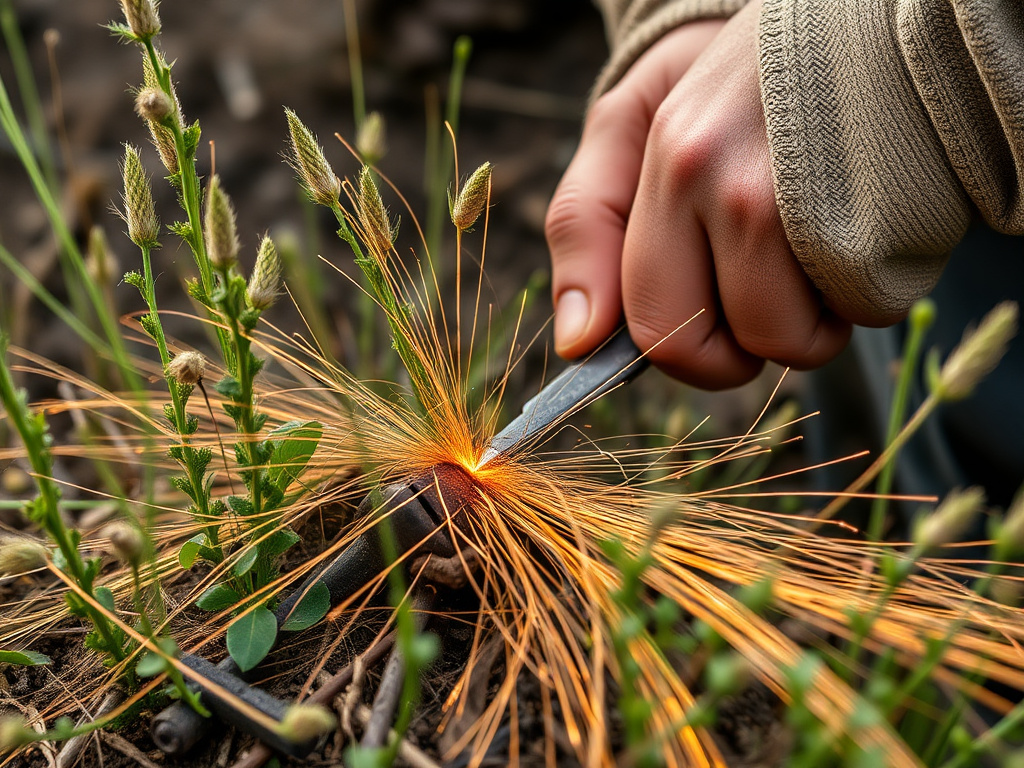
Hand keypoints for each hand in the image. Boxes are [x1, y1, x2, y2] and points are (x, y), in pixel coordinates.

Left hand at [546, 1, 851, 389]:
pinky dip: (863, 293)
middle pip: (726, 351)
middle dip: (742, 353)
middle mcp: (737, 182)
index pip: (654, 325)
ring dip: (809, 322)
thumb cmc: (720, 85)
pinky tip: (853, 230)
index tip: (707, 349)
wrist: (837, 13)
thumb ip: (586, 227)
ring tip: (807, 249)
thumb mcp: (626, 128)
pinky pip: (868, 310)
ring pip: (797, 341)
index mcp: (672, 164)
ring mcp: (816, 196)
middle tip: (759, 298)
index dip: (680, 358)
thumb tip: (576, 343)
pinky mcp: (890, 203)